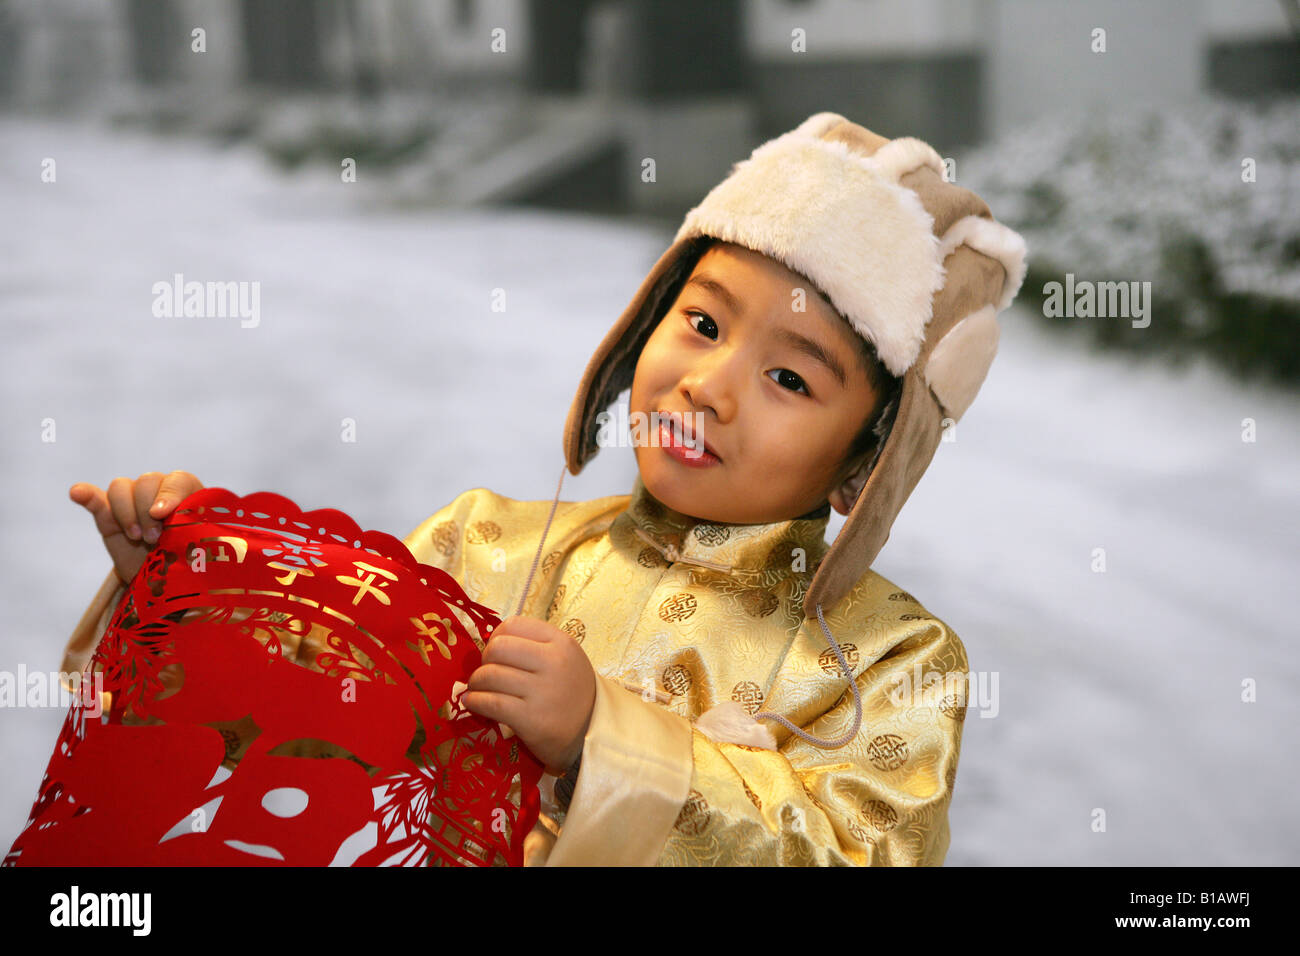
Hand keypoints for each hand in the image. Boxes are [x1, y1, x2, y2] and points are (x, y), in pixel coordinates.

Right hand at [70, 471, 204, 586]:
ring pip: (122, 487)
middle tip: (153, 538)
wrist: (164, 586)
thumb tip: (178, 520)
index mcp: (189, 495)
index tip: (162, 513)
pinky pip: (95, 498)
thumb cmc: (188, 563)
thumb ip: (190, 529)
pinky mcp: (108, 515)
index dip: (169, 494)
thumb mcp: (195, 547)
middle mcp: (160, 492)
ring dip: (126, 511)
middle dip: (147, 510)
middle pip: (148, 481)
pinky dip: (86, 494)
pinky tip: (77, 493)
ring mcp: (132, 502)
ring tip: (136, 536)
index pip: (178, 481)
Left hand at [463, 615, 595, 775]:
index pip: (513, 625)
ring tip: (477, 690)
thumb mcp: (566, 658)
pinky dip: (475, 702)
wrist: (592, 733)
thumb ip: (534, 647)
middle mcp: (554, 662)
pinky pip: (491, 702)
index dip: (496, 638)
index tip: (496, 654)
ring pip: (490, 675)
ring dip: (476, 683)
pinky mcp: (531, 719)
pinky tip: (473, 703)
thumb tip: (489, 644)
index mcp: (561, 643)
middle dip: (484, 660)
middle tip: (486, 674)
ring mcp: (543, 691)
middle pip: (498, 648)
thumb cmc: (572, 693)